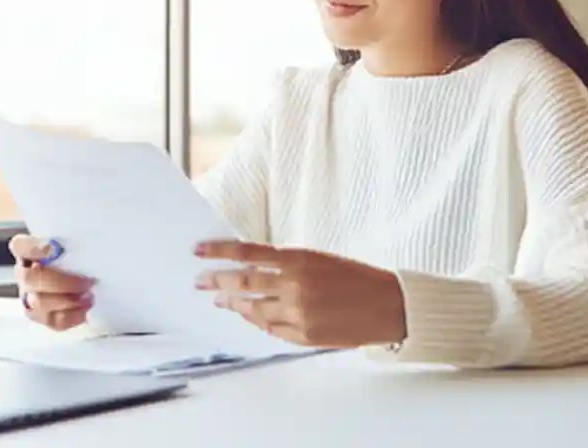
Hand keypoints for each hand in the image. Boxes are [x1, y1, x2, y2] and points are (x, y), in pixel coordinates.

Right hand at [9, 234, 93, 331]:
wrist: (83, 277)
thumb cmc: (76, 255)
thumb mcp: (73, 243)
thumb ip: (72, 244)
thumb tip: (88, 245)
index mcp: (26, 251)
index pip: (20, 246)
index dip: (35, 248)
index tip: (56, 249)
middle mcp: (23, 274)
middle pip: (30, 279)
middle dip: (60, 282)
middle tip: (87, 281)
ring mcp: (29, 297)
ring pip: (39, 303)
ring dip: (67, 301)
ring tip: (89, 297)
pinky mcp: (41, 317)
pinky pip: (52, 321)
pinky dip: (71, 316)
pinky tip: (86, 310)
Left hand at [195, 240, 406, 347]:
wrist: (389, 306)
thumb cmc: (357, 277)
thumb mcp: (320, 259)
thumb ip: (286, 264)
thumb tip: (251, 267)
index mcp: (299, 260)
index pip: (248, 253)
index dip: (219, 252)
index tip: (198, 251)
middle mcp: (295, 286)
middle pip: (243, 283)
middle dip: (217, 281)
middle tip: (200, 281)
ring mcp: (298, 314)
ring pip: (253, 310)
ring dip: (233, 304)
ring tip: (220, 300)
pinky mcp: (303, 336)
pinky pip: (270, 329)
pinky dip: (257, 320)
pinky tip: (248, 315)